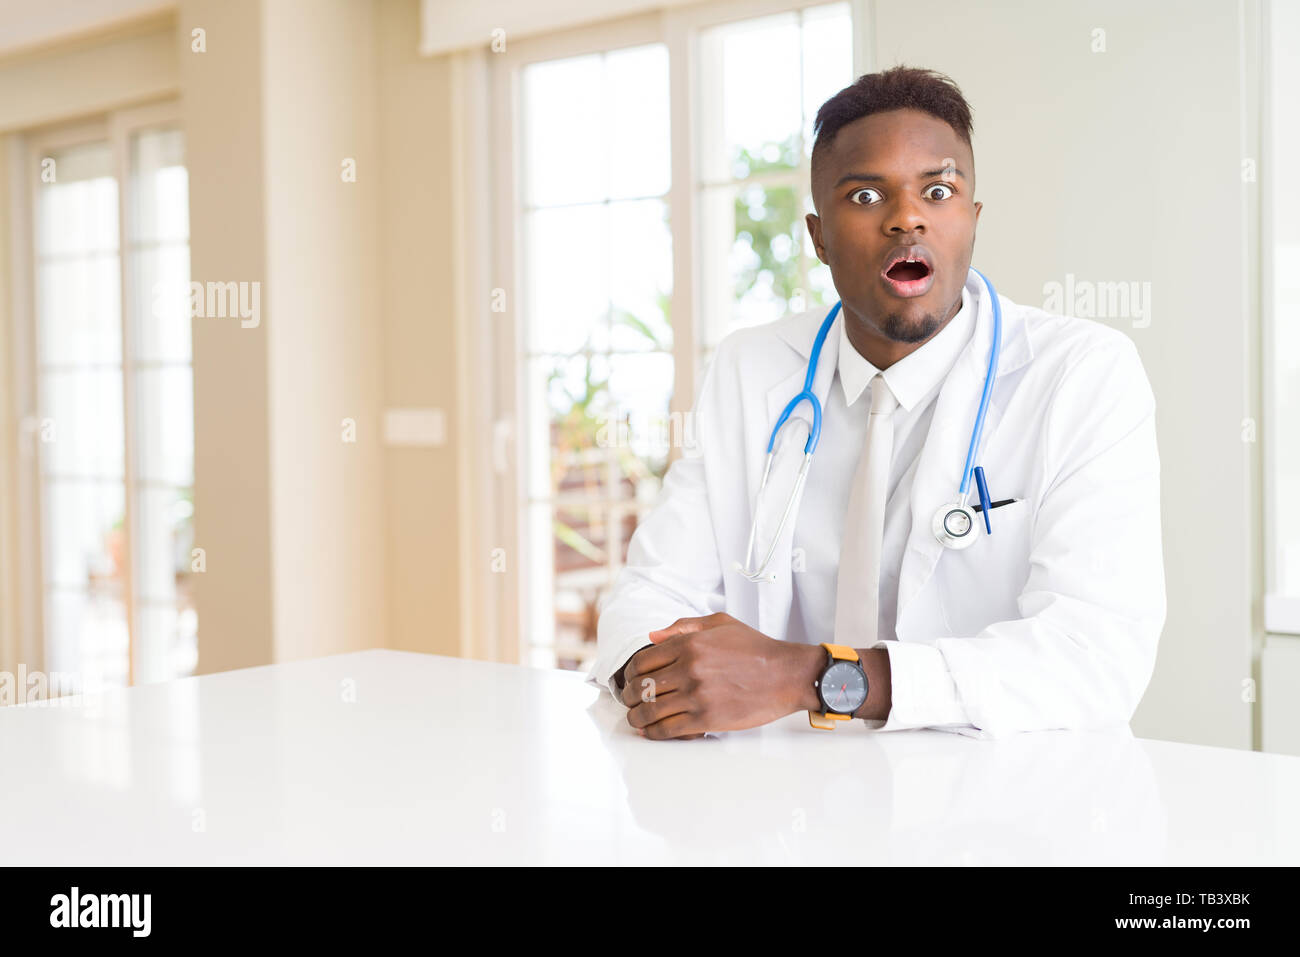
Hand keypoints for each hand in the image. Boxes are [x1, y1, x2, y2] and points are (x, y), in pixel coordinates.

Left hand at [620, 613, 813, 739]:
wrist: (786, 675)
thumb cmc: (756, 649)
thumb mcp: (721, 624)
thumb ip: (684, 627)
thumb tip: (652, 637)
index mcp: (690, 644)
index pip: (642, 661)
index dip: (630, 674)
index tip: (630, 681)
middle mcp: (689, 669)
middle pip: (642, 686)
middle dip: (630, 697)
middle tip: (630, 702)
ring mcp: (697, 695)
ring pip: (651, 710)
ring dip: (637, 717)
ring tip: (636, 719)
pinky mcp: (707, 719)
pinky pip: (669, 729)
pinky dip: (653, 733)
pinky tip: (650, 731)